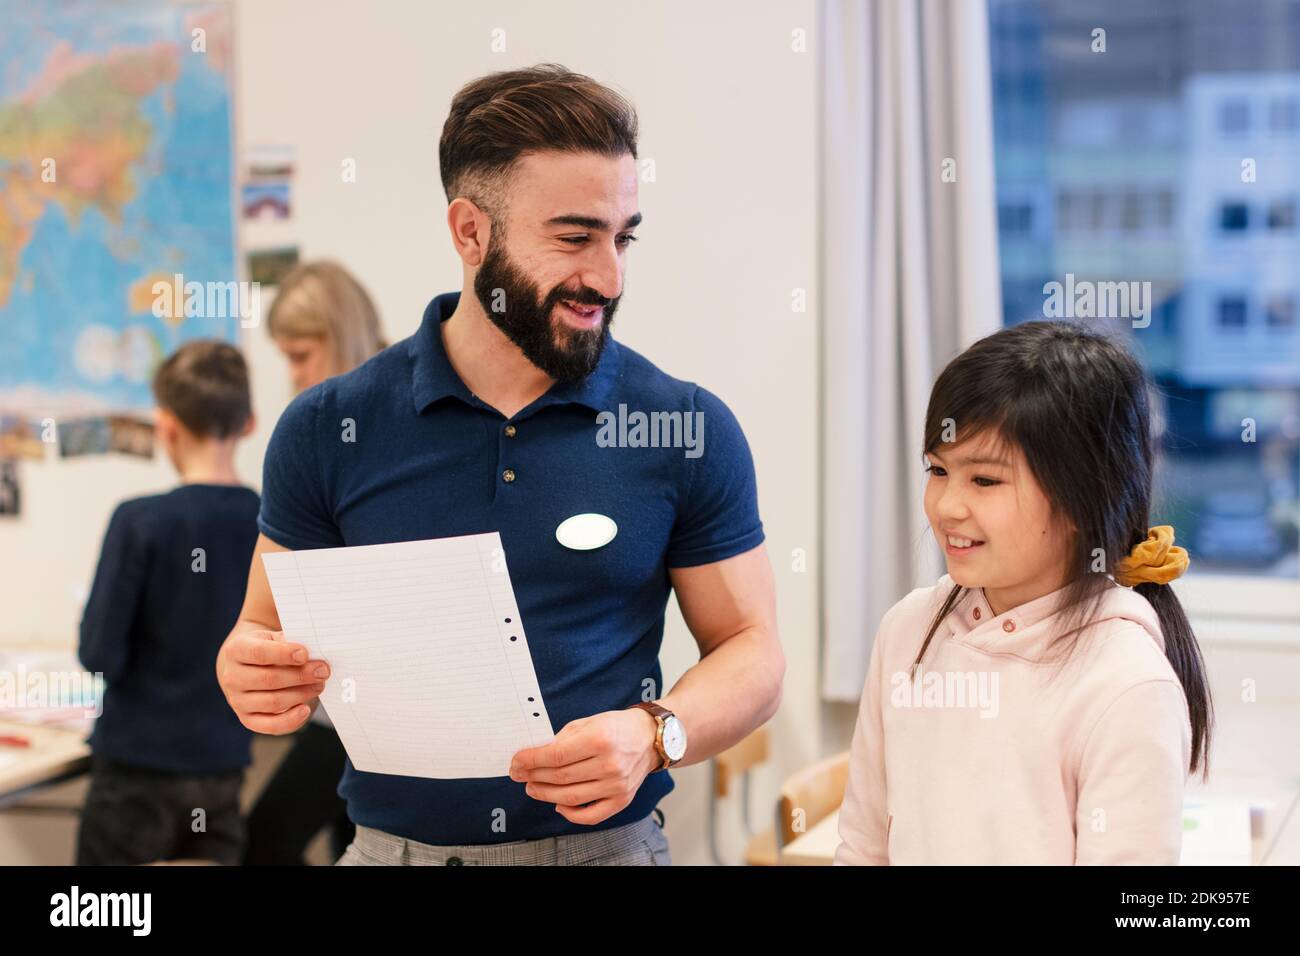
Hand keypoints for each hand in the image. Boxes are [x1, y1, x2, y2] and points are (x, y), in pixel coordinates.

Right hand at [216, 625, 329, 734]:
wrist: (247, 665)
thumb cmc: (268, 648)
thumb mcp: (275, 638)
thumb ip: (290, 643)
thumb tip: (313, 656)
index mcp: (236, 650)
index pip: (259, 653)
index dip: (284, 654)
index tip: (305, 654)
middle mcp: (231, 677)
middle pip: (268, 679)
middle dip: (300, 676)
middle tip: (323, 671)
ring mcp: (237, 700)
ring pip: (272, 702)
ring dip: (301, 694)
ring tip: (319, 685)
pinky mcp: (247, 719)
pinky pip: (270, 725)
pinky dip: (290, 720)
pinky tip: (305, 709)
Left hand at [509, 708, 660, 824]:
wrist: (650, 738)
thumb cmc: (617, 727)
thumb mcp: (588, 722)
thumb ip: (563, 739)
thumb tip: (535, 756)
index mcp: (600, 739)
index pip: (556, 755)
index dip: (531, 760)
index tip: (517, 762)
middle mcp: (610, 764)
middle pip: (560, 777)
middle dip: (533, 776)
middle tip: (519, 774)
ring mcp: (617, 785)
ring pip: (570, 797)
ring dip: (545, 794)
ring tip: (532, 788)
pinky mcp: (622, 800)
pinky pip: (591, 815)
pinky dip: (570, 814)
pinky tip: (557, 804)